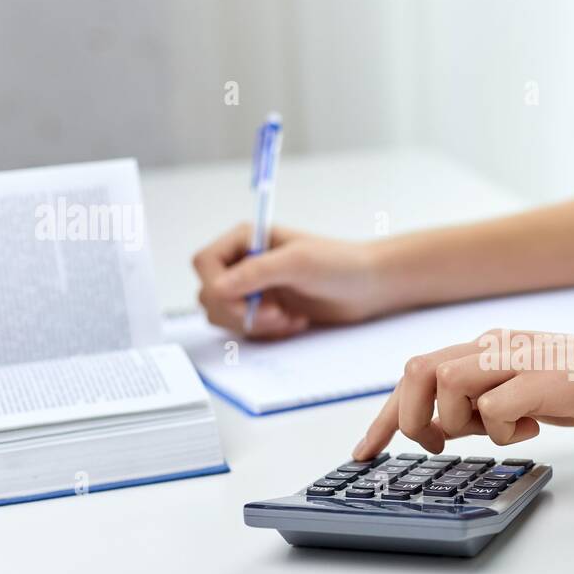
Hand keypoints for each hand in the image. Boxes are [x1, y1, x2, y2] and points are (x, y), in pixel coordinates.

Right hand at [193, 224, 392, 337]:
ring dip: (254, 325)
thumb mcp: (299, 262)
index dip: (217, 286)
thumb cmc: (340, 264)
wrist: (368, 287)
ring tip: (288, 318)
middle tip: (275, 314)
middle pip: (209, 295)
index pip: (205, 263)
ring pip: (224, 317)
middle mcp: (244, 263)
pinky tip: (295, 323)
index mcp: (246, 240)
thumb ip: (257, 271)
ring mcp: (253, 289)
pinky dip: (267, 333)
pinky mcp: (264, 312)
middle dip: (239, 312)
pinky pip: (246, 331)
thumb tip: (218, 288)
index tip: (246, 301)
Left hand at [352, 330, 573, 457]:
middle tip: (437, 447)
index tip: (365, 451)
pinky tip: (533, 431)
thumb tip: (453, 425)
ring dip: (457, 422)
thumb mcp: (531, 393)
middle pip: (418, 370)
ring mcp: (522, 359)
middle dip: (410, 418)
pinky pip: (494, 407)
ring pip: (446, 384)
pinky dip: (502, 430)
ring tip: (495, 435)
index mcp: (493, 345)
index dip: (386, 415)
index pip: (419, 373)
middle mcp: (500, 344)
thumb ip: (489, 401)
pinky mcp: (547, 379)